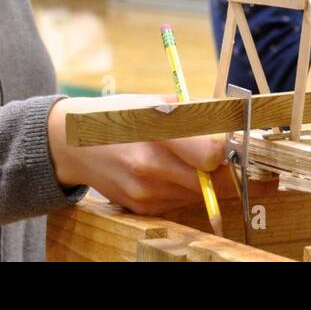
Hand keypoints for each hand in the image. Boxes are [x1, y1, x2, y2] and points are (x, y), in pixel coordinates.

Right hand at [46, 94, 227, 215]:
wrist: (72, 144)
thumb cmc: (119, 115)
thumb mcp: (156, 101)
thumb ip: (197, 113)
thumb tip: (236, 120)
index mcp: (155, 132)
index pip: (211, 154)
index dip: (231, 150)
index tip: (238, 142)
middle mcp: (150, 167)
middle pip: (213, 181)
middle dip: (228, 170)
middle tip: (234, 156)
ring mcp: (145, 193)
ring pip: (200, 194)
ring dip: (207, 180)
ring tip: (193, 157)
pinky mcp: (142, 208)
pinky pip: (181, 200)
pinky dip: (186, 187)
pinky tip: (170, 170)